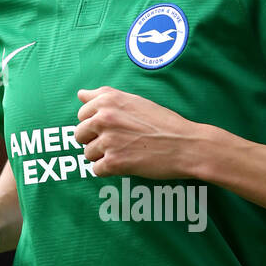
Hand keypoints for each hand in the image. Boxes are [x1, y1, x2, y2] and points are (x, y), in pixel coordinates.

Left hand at [75, 86, 203, 178]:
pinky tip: (126, 164)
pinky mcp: (114, 162)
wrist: (186, 145)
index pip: (82, 114)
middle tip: (119, 142)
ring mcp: (108, 141)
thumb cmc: (163, 123)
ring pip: (88, 154)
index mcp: (108, 100)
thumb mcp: (134, 101)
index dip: (96, 124)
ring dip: (103, 157)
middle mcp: (104, 118)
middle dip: (95, 141)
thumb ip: (104, 96)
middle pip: (80, 135)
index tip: (114, 127)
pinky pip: (96, 170)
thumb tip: (80, 94)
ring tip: (125, 152)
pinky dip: (109, 171)